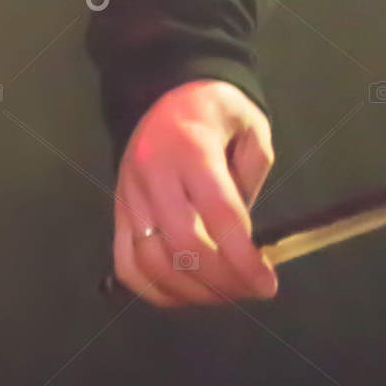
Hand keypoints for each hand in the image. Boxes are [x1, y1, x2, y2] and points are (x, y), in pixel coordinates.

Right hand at [113, 80, 278, 307]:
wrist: (170, 91)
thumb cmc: (218, 111)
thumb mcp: (252, 128)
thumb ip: (252, 179)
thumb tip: (246, 240)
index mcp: (193, 147)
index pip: (219, 215)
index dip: (244, 258)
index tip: (267, 283)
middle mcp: (154, 172)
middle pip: (185, 245)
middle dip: (223, 280)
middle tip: (250, 290)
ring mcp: (129, 194)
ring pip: (152, 262)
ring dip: (192, 292)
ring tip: (225, 294)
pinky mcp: (117, 210)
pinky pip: (127, 263)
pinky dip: (156, 290)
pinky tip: (187, 293)